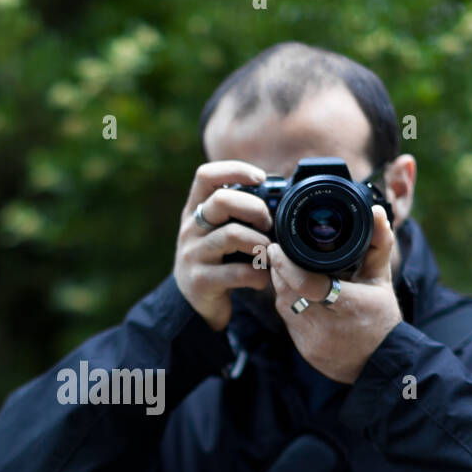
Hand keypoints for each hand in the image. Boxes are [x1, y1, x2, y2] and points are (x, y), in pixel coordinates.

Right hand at [173, 160, 275, 330]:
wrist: (192, 302)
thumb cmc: (216, 258)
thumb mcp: (219, 230)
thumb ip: (239, 212)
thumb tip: (280, 194)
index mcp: (195, 209)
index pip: (206, 175)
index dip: (235, 170)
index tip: (261, 178)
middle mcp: (190, 228)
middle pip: (221, 201)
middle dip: (254, 208)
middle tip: (268, 223)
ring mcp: (192, 254)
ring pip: (232, 235)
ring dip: (261, 243)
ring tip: (268, 253)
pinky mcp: (200, 281)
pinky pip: (238, 273)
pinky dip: (259, 275)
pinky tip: (262, 278)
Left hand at [268, 205, 402, 383]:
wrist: (381, 363)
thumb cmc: (382, 318)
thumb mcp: (382, 279)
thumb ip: (378, 244)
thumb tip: (377, 211)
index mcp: (348, 305)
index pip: (305, 282)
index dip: (284, 263)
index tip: (277, 247)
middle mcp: (326, 326)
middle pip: (286, 291)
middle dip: (278, 270)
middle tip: (278, 252)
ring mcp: (312, 341)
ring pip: (283, 305)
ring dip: (281, 285)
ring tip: (287, 269)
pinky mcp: (304, 350)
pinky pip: (287, 320)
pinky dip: (288, 303)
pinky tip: (296, 293)